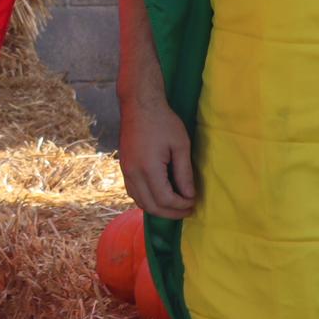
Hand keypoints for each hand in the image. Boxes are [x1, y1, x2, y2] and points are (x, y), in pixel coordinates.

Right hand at [119, 91, 195, 219]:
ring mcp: (126, 171)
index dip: (181, 205)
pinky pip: (133, 192)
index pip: (165, 199)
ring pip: (140, 202)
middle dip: (171, 213)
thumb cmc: (163, 121)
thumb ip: (184, 173)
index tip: (194, 202)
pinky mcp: (124, 167)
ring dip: (158, 209)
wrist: (139, 105)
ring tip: (175, 206)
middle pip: (151, 206)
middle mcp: (133, 173)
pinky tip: (159, 196)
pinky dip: (147, 200)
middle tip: (187, 210)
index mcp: (148, 168)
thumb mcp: (180, 145)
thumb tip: (189, 195)